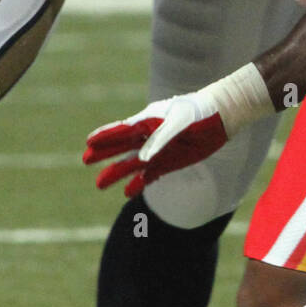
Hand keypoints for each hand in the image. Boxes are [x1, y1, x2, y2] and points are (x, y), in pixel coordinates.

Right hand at [83, 90, 229, 196]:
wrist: (220, 119)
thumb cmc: (197, 113)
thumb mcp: (179, 122)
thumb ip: (160, 139)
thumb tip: (142, 159)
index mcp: (148, 121)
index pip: (122, 130)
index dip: (105, 136)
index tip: (89, 142)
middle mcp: (149, 136)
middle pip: (121, 147)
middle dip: (104, 154)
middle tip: (85, 160)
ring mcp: (158, 151)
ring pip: (132, 164)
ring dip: (117, 173)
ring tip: (99, 184)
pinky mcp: (169, 163)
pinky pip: (150, 175)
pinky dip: (138, 184)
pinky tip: (127, 193)